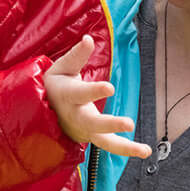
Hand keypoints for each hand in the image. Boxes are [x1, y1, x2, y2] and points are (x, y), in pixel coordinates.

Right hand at [45, 36, 150, 158]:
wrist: (43, 113)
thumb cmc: (55, 86)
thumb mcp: (61, 68)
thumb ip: (76, 56)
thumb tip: (89, 39)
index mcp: (66, 96)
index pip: (80, 93)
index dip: (94, 91)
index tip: (110, 87)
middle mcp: (75, 116)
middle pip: (92, 122)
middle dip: (110, 123)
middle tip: (129, 124)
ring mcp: (84, 130)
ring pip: (103, 141)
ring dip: (125, 147)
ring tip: (145, 150)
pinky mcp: (92, 137)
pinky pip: (110, 145)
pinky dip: (127, 150)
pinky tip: (145, 151)